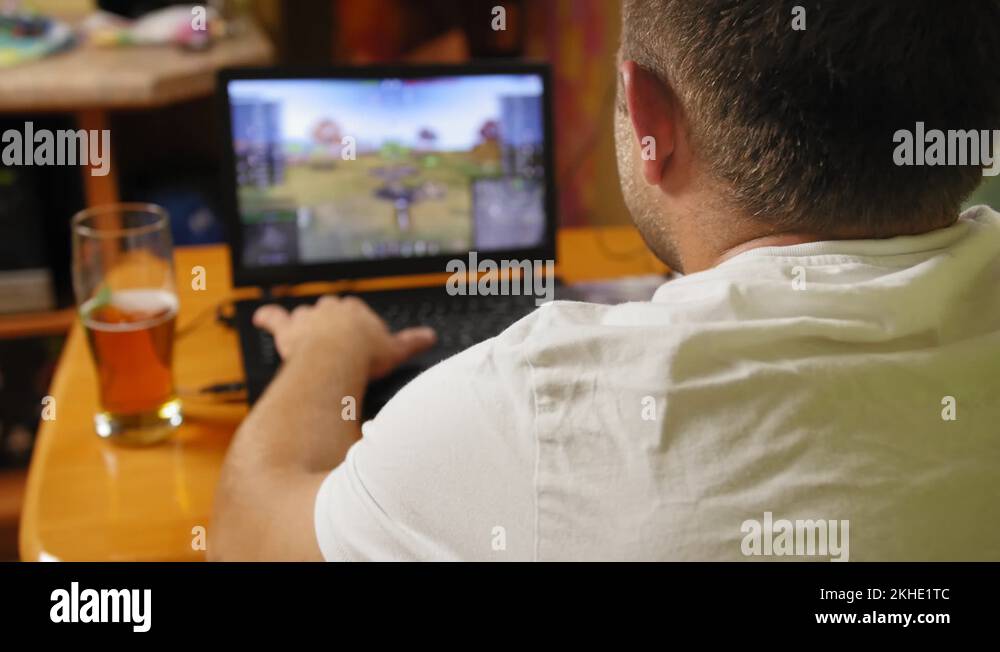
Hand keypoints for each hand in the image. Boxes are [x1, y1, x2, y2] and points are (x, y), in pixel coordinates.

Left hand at [252, 295, 436, 379]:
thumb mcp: (394, 350)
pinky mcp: (288, 330)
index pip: (356, 313)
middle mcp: (330, 309)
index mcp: (355, 309)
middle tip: (337, 343)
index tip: (361, 343)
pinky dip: (266, 317)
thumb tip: (430, 337)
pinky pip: (274, 318)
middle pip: (330, 312)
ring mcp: (307, 319)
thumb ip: (412, 342)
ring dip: (304, 324)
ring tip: (304, 334)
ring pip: (304, 316)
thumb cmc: (364, 355)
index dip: (358, 329)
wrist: (336, 359)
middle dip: (331, 324)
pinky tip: (258, 317)